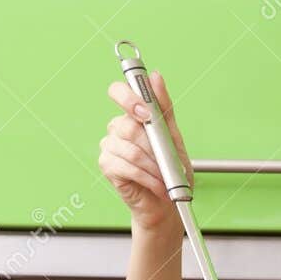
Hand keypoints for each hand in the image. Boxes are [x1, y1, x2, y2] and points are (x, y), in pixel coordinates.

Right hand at [100, 70, 191, 235]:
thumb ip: (164, 107)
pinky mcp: (107, 166)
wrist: (167, 203)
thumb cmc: (170, 170)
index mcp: (130, 115)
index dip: (129, 98)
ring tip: (165, 178)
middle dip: (153, 146)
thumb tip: (155, 76)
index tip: (145, 113)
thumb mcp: (173, 136)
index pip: (119, 92)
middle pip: (129, 126)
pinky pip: (126, 167)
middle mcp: (116, 128)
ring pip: (131, 149)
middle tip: (167, 160)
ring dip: (153, 166)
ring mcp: (109, 146)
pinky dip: (147, 178)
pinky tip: (157, 186)